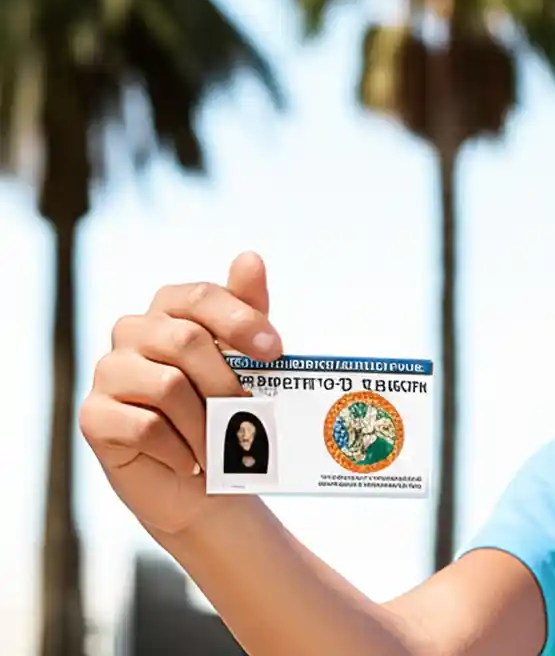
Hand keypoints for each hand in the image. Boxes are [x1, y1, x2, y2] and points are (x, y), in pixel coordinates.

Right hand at [80, 252, 283, 534]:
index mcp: (169, 309)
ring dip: (207, 425)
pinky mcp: (94, 416)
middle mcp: (132, 332)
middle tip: (250, 413)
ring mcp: (109, 372)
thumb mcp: (246, 360)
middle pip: (185, 340)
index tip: (276, 352)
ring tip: (221, 447)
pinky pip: (146, 426)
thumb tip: (250, 257)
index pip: (201, 297)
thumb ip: (247, 309)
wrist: (202, 482)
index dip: (241, 320)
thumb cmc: (225, 411)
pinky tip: (192, 462)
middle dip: (227, 382)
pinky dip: (181, 450)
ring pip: (168, 386)